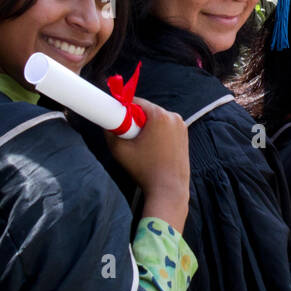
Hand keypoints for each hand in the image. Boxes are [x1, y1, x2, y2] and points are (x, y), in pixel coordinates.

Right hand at [107, 97, 190, 230]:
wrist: (168, 189)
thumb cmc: (144, 169)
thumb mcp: (119, 149)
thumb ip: (109, 132)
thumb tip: (105, 122)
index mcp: (160, 115)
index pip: (136, 102)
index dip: (124, 109)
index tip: (118, 120)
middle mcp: (174, 117)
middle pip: (148, 110)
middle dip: (136, 119)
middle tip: (129, 136)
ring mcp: (182, 126)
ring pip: (157, 119)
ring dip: (147, 127)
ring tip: (141, 146)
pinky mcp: (185, 136)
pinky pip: (166, 127)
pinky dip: (157, 133)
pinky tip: (152, 149)